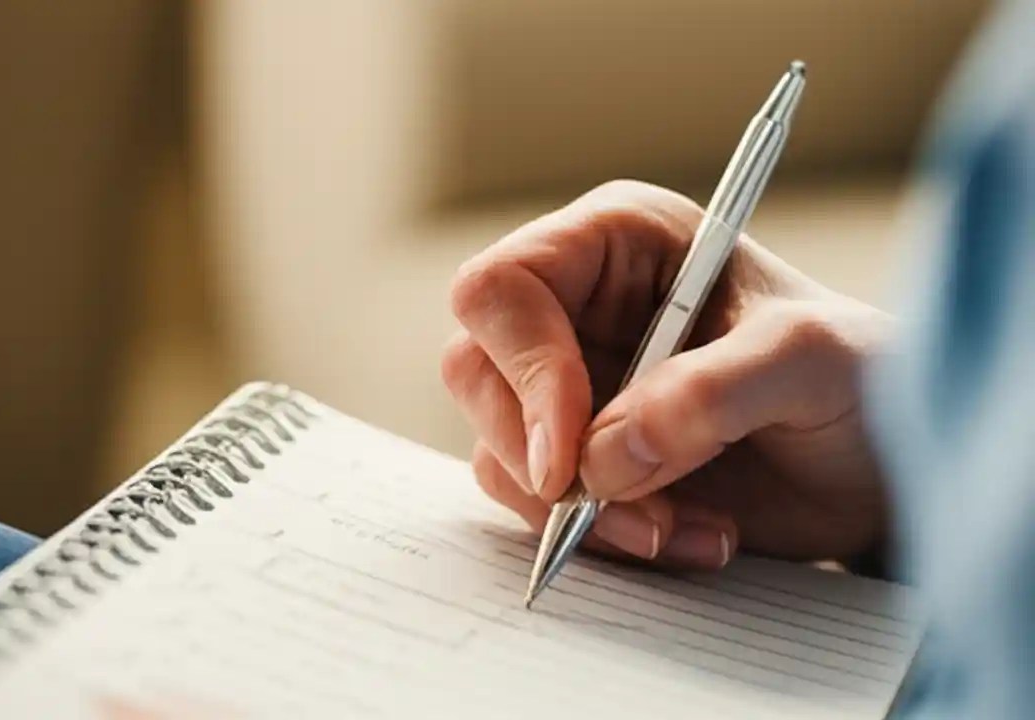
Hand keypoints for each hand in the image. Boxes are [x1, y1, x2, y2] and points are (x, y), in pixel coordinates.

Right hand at [442, 180, 891, 569]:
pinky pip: (535, 502)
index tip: (571, 453)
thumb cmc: (853, 378)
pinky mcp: (574, 453)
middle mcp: (575, 305)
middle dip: (544, 456)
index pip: (503, 287)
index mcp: (616, 241)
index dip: (524, 368)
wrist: (872, 464)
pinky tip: (684, 535)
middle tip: (622, 507)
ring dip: (579, 510)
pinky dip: (598, 537)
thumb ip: (709, 394)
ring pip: (499, 448)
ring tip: (681, 528)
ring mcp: (568, 382)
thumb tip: (605, 455)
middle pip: (476, 370)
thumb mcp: (810, 362)